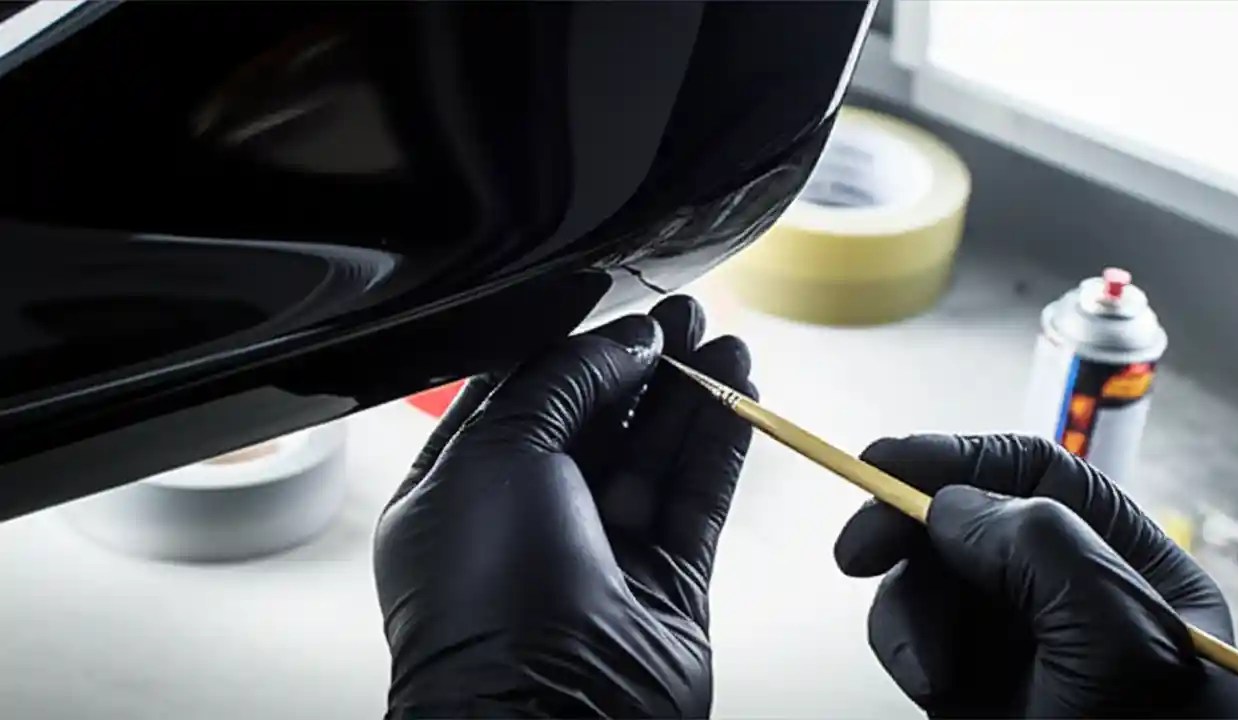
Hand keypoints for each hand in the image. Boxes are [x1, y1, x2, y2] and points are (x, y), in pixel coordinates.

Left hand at [373, 295, 753, 717]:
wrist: (550, 718)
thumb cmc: (488, 602)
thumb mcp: (501, 454)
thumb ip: (561, 381)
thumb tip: (623, 342)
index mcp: (460, 494)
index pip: (518, 399)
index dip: (570, 350)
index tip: (614, 310)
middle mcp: (527, 522)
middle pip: (594, 420)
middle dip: (639, 363)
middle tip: (682, 314)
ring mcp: (598, 554)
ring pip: (652, 454)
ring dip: (687, 394)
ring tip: (721, 340)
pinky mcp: (663, 583)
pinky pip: (695, 496)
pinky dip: (718, 443)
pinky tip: (737, 394)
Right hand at [834, 434, 1237, 717]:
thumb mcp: (1119, 651)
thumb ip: (1044, 551)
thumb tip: (951, 506)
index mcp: (1132, 570)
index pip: (1038, 475)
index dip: (957, 456)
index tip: (885, 466)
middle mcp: (1069, 594)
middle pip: (965, 518)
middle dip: (906, 529)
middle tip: (855, 550)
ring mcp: (1015, 641)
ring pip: (926, 577)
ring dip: (907, 613)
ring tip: (932, 676)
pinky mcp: (970, 682)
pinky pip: (910, 632)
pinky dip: (902, 648)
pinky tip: (932, 687)